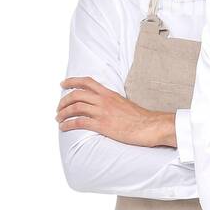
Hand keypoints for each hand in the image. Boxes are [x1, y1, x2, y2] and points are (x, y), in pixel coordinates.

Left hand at [57, 77, 175, 146]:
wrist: (151, 126)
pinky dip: (68, 124)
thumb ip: (112, 102)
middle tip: (59, 108)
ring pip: (75, 108)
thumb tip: (104, 105)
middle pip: (76, 95)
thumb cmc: (141, 118)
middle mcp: (104, 100)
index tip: (63, 84)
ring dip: (63, 113)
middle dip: (63, 101)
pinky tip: (64, 127)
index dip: (72, 81)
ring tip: (59, 118)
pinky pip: (79, 122)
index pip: (87, 82)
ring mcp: (102, 112)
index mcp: (109, 94)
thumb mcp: (125, 103)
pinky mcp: (102, 125)